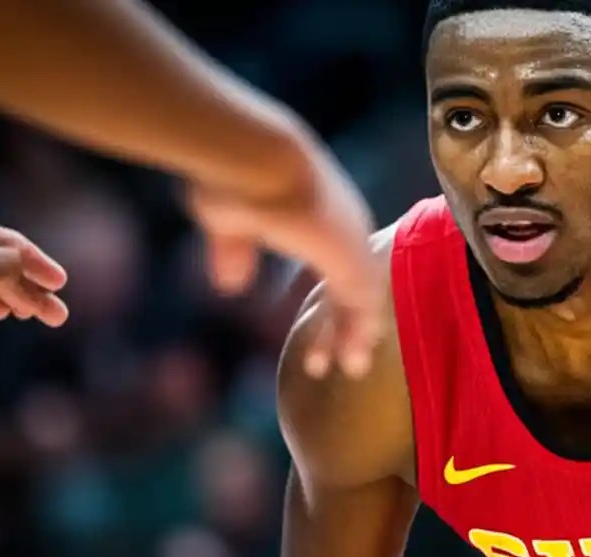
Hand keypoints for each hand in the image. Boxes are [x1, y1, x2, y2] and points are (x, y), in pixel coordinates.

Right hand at [185, 140, 380, 378]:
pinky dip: (358, 332)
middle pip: (351, 282)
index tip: (314, 322)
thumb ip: (233, 253)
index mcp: (317, 214)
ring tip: (350, 367)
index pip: (331, 261)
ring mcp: (351, 241)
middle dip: (342, 319)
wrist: (254, 156)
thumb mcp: (226, 221)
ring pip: (362, 296)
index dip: (325, 293)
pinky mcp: (353, 258)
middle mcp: (343, 226)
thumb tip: (232, 286)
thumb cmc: (234, 176)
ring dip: (352, 332)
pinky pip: (364, 305)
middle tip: (334, 355)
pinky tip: (352, 359)